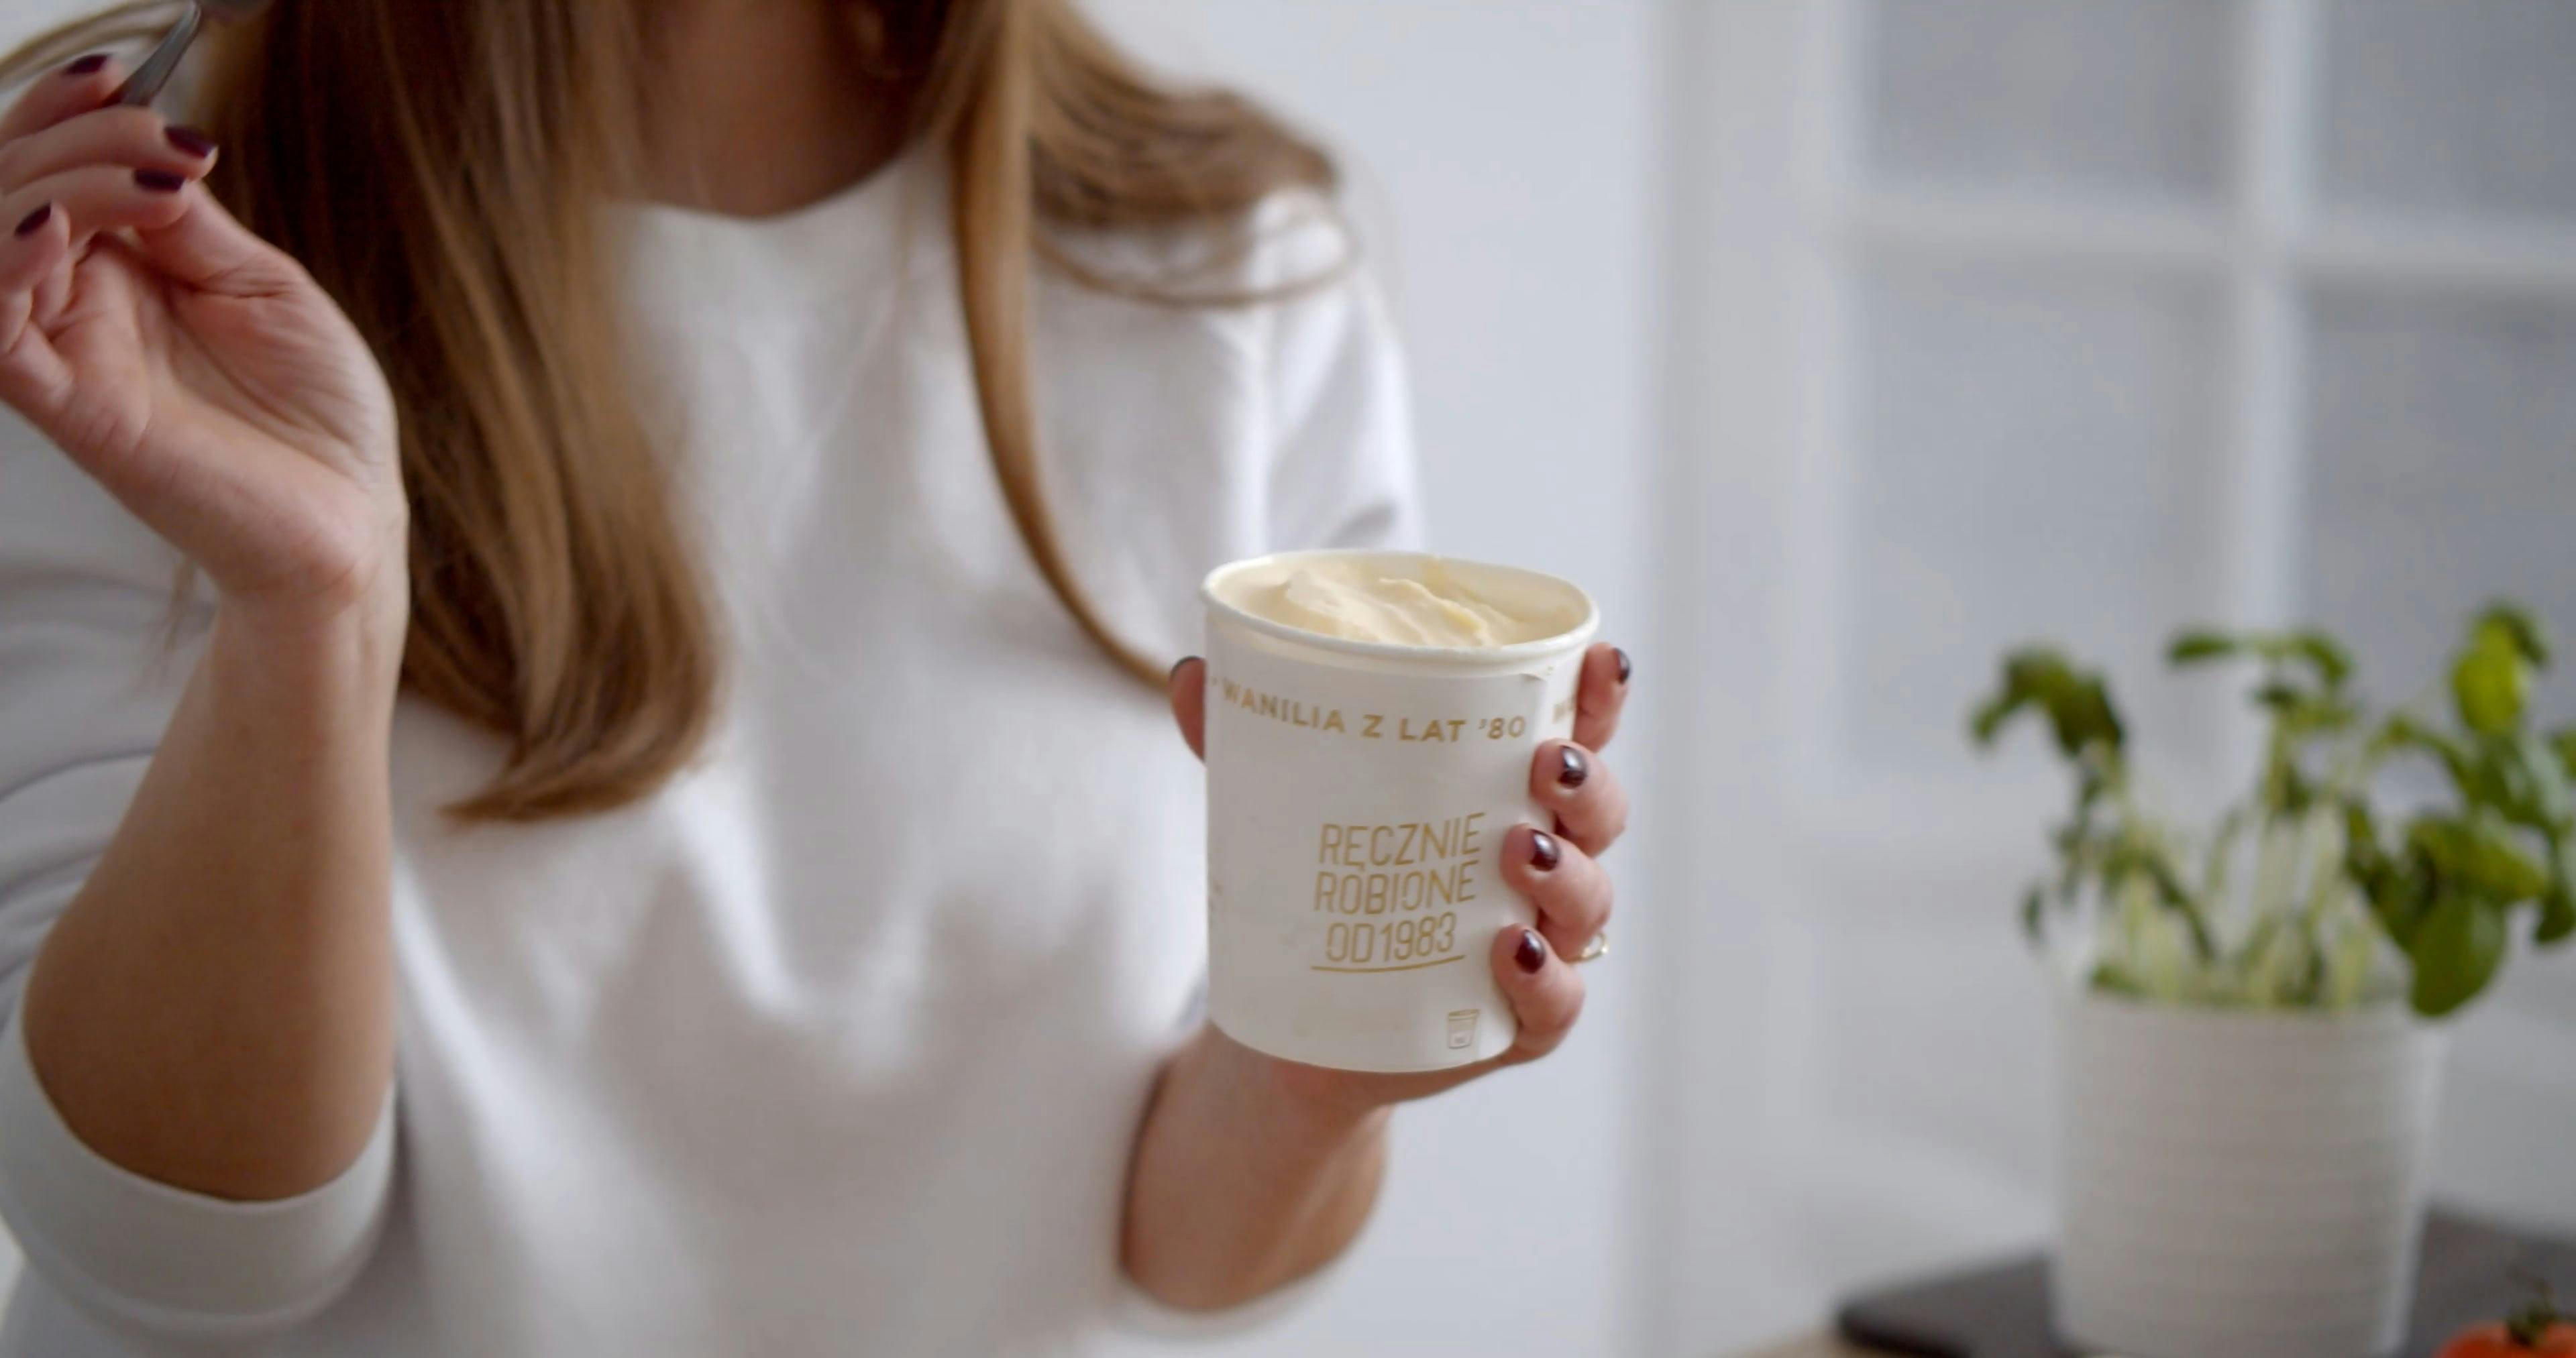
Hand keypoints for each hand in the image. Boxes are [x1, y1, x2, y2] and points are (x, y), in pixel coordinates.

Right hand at [0, 57, 403, 632]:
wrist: (349, 516)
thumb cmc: (317, 409)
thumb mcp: (263, 284)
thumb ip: (187, 220)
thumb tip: (143, 142)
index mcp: (122, 266)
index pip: (49, 167)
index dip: (66, 110)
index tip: (119, 78)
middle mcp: (78, 304)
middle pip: (9, 189)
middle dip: (68, 137)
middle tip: (160, 143)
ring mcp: (67, 352)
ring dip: (45, 186)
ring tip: (136, 180)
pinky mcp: (69, 407)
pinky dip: (3, 263)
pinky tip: (52, 230)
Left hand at [1166, 641, 1633, 1113]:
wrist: (1300, 1028)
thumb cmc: (1327, 889)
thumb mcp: (1287, 810)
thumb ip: (1250, 741)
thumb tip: (1190, 672)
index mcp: (1507, 794)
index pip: (1576, 734)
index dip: (1599, 699)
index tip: (1601, 658)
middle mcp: (1542, 864)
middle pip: (1600, 814)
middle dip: (1587, 783)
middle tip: (1546, 761)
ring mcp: (1542, 944)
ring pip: (1589, 901)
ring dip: (1566, 871)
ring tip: (1515, 847)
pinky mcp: (1520, 1023)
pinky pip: (1557, 1003)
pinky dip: (1545, 978)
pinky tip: (1510, 948)